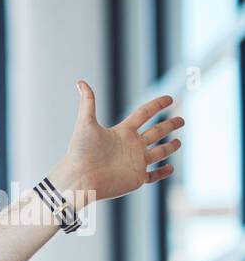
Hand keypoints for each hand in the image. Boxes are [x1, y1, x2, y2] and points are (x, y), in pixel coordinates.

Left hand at [53, 80, 182, 204]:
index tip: (169, 98)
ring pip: (158, 153)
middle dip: (169, 126)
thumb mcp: (86, 123)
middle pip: (155, 132)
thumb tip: (80, 81)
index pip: (144, 114)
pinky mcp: (136, 178)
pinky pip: (153, 176)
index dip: (157, 105)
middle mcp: (131, 146)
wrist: (78, 178)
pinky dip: (163, 173)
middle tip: (181, 120)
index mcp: (122, 131)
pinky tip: (171, 168)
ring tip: (179, 142)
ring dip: (169, 148)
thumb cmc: (79, 152)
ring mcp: (135, 162)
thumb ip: (88, 102)